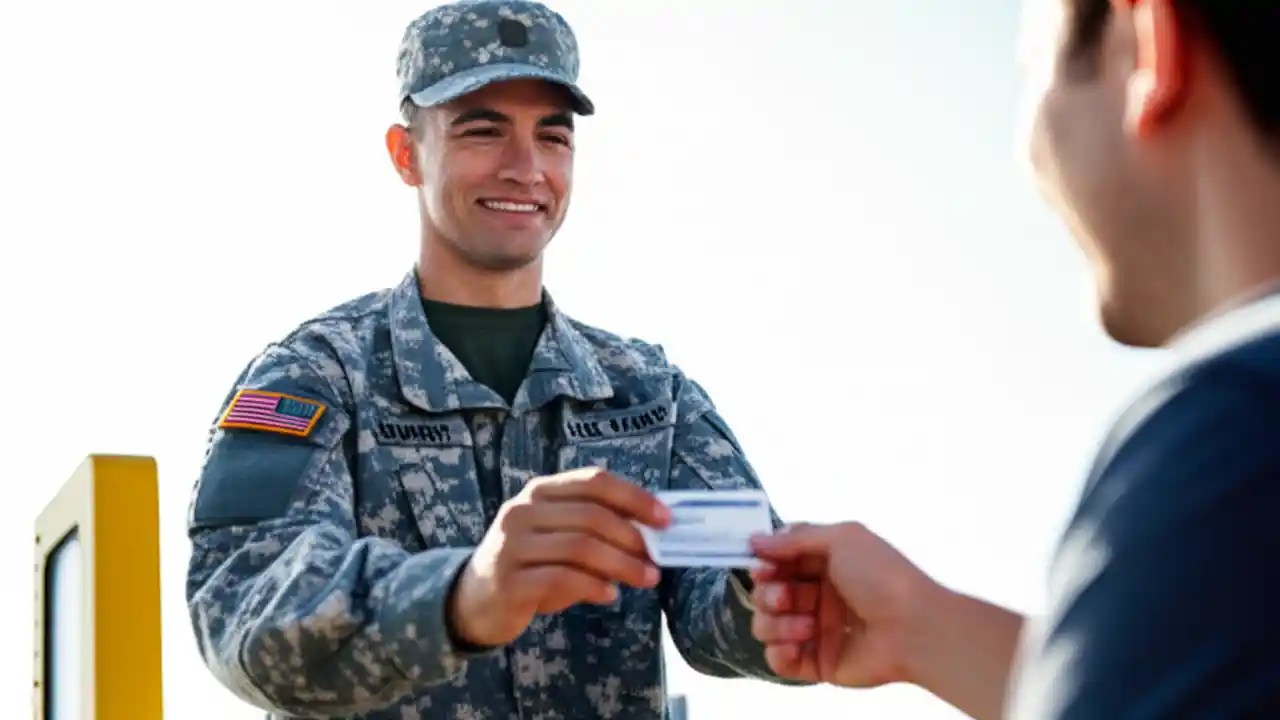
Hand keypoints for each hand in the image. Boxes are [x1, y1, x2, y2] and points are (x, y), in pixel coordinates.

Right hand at [448, 467, 670, 646]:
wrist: (473, 599)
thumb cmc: (528, 564)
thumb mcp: (557, 537)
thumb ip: (594, 529)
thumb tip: (649, 534)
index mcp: (540, 491)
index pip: (594, 482)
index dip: (634, 497)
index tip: (665, 518)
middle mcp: (522, 511)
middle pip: (591, 515)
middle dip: (632, 537)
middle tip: (657, 559)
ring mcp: (512, 545)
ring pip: (580, 547)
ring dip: (622, 565)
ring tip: (645, 578)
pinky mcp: (509, 581)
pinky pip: (561, 578)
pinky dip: (593, 586)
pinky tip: (609, 595)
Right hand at [748, 522, 938, 688]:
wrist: (914, 627)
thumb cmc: (880, 576)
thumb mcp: (842, 538)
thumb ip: (795, 538)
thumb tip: (754, 541)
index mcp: (824, 565)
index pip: (778, 562)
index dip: (764, 565)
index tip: (762, 568)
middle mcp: (816, 596)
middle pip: (767, 594)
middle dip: (769, 595)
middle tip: (786, 598)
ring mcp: (815, 631)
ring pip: (767, 626)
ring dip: (777, 623)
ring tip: (808, 626)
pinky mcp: (817, 662)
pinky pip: (779, 660)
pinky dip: (779, 653)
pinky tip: (796, 646)